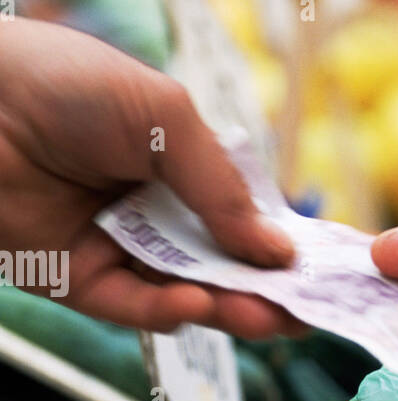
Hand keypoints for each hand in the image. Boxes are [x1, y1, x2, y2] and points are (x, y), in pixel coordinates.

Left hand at [0, 18, 300, 335]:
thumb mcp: (165, 117)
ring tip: (270, 317)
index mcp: (181, 166)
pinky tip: (198, 304)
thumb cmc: (64, 84)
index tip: (330, 273)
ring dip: (231, 308)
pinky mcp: (77, 281)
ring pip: (187, 294)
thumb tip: (279, 251)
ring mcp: (117, 249)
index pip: (245, 218)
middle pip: (224, 266)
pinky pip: (133, 307)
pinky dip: (169, 312)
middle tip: (310, 312)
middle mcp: (154, 212)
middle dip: (269, 290)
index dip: (285, 246)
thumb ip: (221, 187)